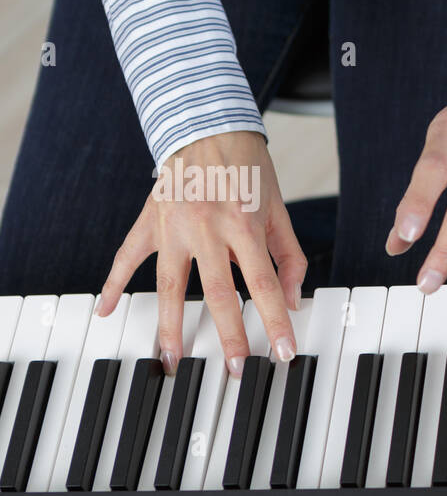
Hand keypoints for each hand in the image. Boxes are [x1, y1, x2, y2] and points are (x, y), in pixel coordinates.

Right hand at [98, 131, 305, 375]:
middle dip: (229, 335)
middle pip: (217, 292)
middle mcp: (207, 227)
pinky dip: (113, 282)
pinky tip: (105, 309)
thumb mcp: (279, 209)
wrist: (207, 124)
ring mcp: (173, 225)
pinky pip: (127, 255)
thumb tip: (292, 301)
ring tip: (172, 359)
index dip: (277, 320)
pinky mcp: (150, 220)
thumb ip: (289, 257)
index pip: (264, 283)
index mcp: (244, 224)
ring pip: (170, 284)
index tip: (285, 352)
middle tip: (235, 370)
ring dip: (169, 325)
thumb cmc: (249, 170)